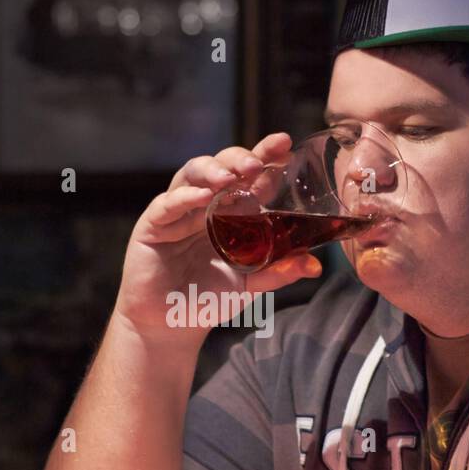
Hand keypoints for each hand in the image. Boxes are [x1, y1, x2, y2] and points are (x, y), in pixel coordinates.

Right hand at [113, 132, 321, 351]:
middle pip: (222, 166)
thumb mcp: (249, 285)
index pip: (250, 177)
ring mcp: (178, 212)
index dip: (266, 156)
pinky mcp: (153, 225)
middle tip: (255, 164)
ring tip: (228, 177)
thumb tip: (314, 265)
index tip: (284, 144)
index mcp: (231, 212)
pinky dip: (184, 197)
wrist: (171, 325)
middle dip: (239, 158)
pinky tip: (200, 197)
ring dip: (211, 170)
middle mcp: (205, 205)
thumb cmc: (208, 299)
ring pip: (191, 175)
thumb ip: (278, 272)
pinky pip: (167, 204)